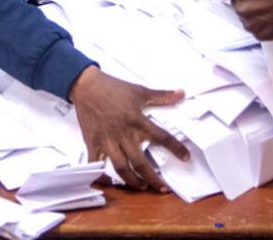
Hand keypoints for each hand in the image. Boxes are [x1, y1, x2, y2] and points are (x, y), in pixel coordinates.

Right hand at [68, 66, 188, 190]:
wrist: (87, 86)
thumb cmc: (112, 88)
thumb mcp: (140, 91)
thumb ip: (161, 95)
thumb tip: (180, 93)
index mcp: (137, 121)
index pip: (162, 137)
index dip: (176, 149)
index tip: (185, 158)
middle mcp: (124, 134)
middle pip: (140, 163)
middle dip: (153, 178)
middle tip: (162, 187)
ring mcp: (107, 141)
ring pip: (121, 168)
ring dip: (132, 181)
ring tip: (141, 187)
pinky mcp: (93, 143)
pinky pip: (96, 164)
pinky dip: (100, 175)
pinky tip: (108, 182)